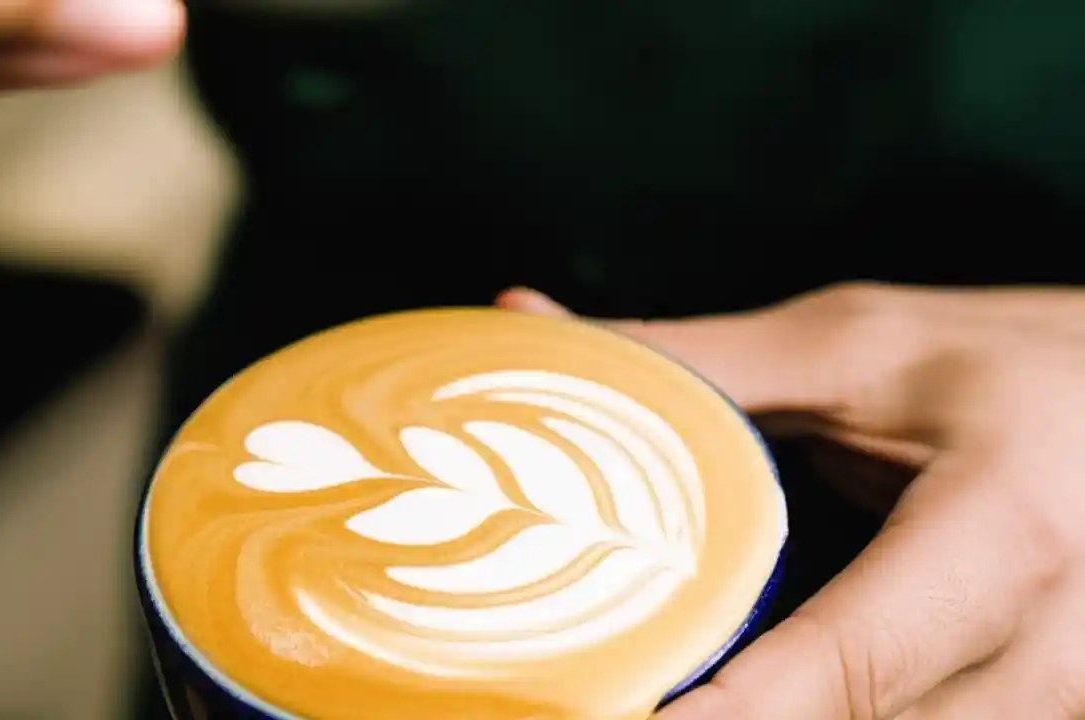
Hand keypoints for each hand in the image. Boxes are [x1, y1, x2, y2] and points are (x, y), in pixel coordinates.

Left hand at [498, 283, 1084, 719]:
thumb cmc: (1002, 367)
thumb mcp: (850, 349)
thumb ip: (684, 361)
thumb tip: (519, 324)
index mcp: (998, 536)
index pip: (842, 670)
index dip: (724, 718)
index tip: (613, 714)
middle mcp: (1052, 647)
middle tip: (618, 696)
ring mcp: (1069, 704)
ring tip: (673, 692)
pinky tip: (755, 695)